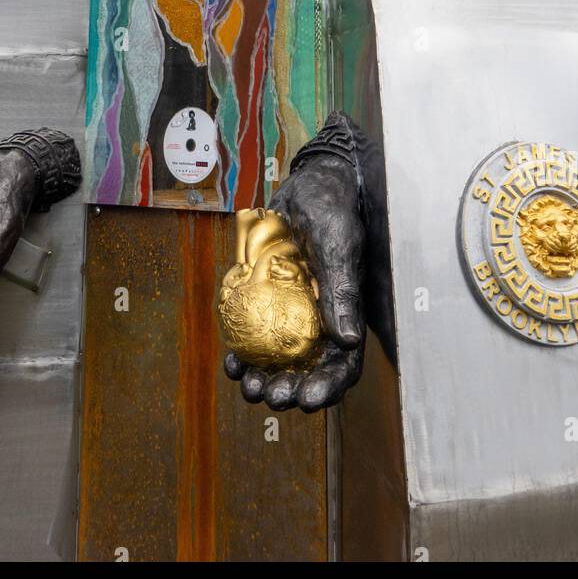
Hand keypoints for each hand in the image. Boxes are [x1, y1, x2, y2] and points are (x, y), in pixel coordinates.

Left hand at [224, 151, 364, 411]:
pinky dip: (244, 352)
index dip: (328, 388)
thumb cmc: (332, 204)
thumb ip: (342, 288)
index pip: (343, 363)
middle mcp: (320, 317)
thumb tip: (345, 339)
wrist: (309, 177)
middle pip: (309, 370)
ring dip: (265, 378)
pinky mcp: (268, 297)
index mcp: (346, 311)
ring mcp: (292, 309)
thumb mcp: (337, 244)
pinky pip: (255, 334)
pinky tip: (231, 360)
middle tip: (268, 394)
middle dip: (291, 390)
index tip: (307, 401)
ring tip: (247, 385)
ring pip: (280, 359)